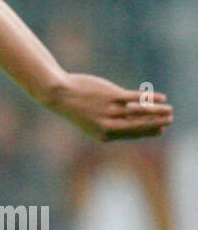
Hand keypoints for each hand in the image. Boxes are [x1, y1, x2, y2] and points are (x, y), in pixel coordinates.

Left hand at [46, 74, 173, 140]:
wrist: (59, 95)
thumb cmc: (76, 107)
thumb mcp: (92, 120)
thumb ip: (109, 122)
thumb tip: (128, 119)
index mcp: (104, 134)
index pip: (132, 134)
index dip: (148, 132)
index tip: (160, 131)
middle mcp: (109, 125)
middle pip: (139, 126)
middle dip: (157, 124)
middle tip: (170, 120)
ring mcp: (110, 111)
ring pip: (141, 112)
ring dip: (158, 111)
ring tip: (169, 110)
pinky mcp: (111, 96)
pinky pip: (136, 98)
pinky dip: (150, 98)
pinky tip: (161, 98)